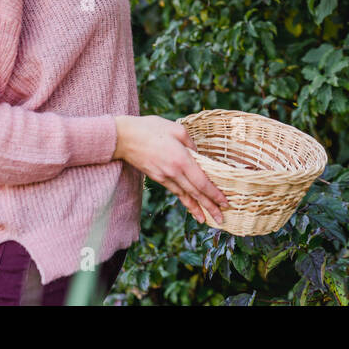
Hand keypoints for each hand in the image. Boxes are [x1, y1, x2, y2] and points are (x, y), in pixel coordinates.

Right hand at [113, 115, 230, 225]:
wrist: (123, 138)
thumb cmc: (150, 128)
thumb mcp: (176, 129)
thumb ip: (191, 143)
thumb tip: (199, 155)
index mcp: (182, 159)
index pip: (202, 182)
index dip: (214, 194)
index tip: (225, 203)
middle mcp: (174, 172)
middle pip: (196, 193)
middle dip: (210, 207)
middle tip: (221, 219)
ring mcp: (164, 177)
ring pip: (184, 195)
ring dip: (197, 208)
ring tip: (206, 219)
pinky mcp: (157, 178)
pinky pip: (174, 191)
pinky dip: (184, 200)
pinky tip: (189, 206)